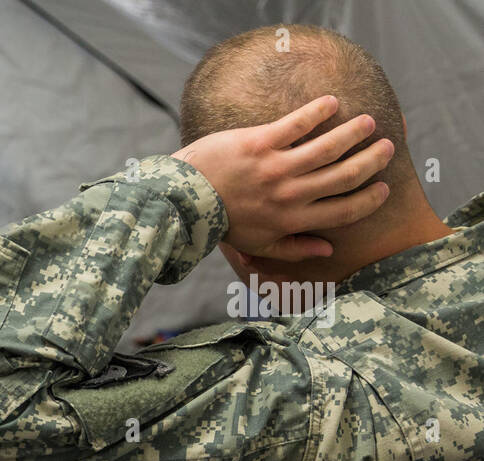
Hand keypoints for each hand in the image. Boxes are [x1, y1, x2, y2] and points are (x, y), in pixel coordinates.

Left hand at [171, 95, 393, 260]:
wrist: (183, 199)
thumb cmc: (221, 222)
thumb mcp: (257, 245)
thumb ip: (293, 250)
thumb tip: (328, 250)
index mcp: (291, 220)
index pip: (342, 211)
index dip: (368, 200)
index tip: (384, 189)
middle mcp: (289, 195)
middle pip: (344, 176)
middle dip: (370, 162)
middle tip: (386, 148)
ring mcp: (275, 168)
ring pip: (328, 147)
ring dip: (353, 133)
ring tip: (367, 122)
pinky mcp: (259, 143)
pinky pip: (297, 123)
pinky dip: (318, 111)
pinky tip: (332, 102)